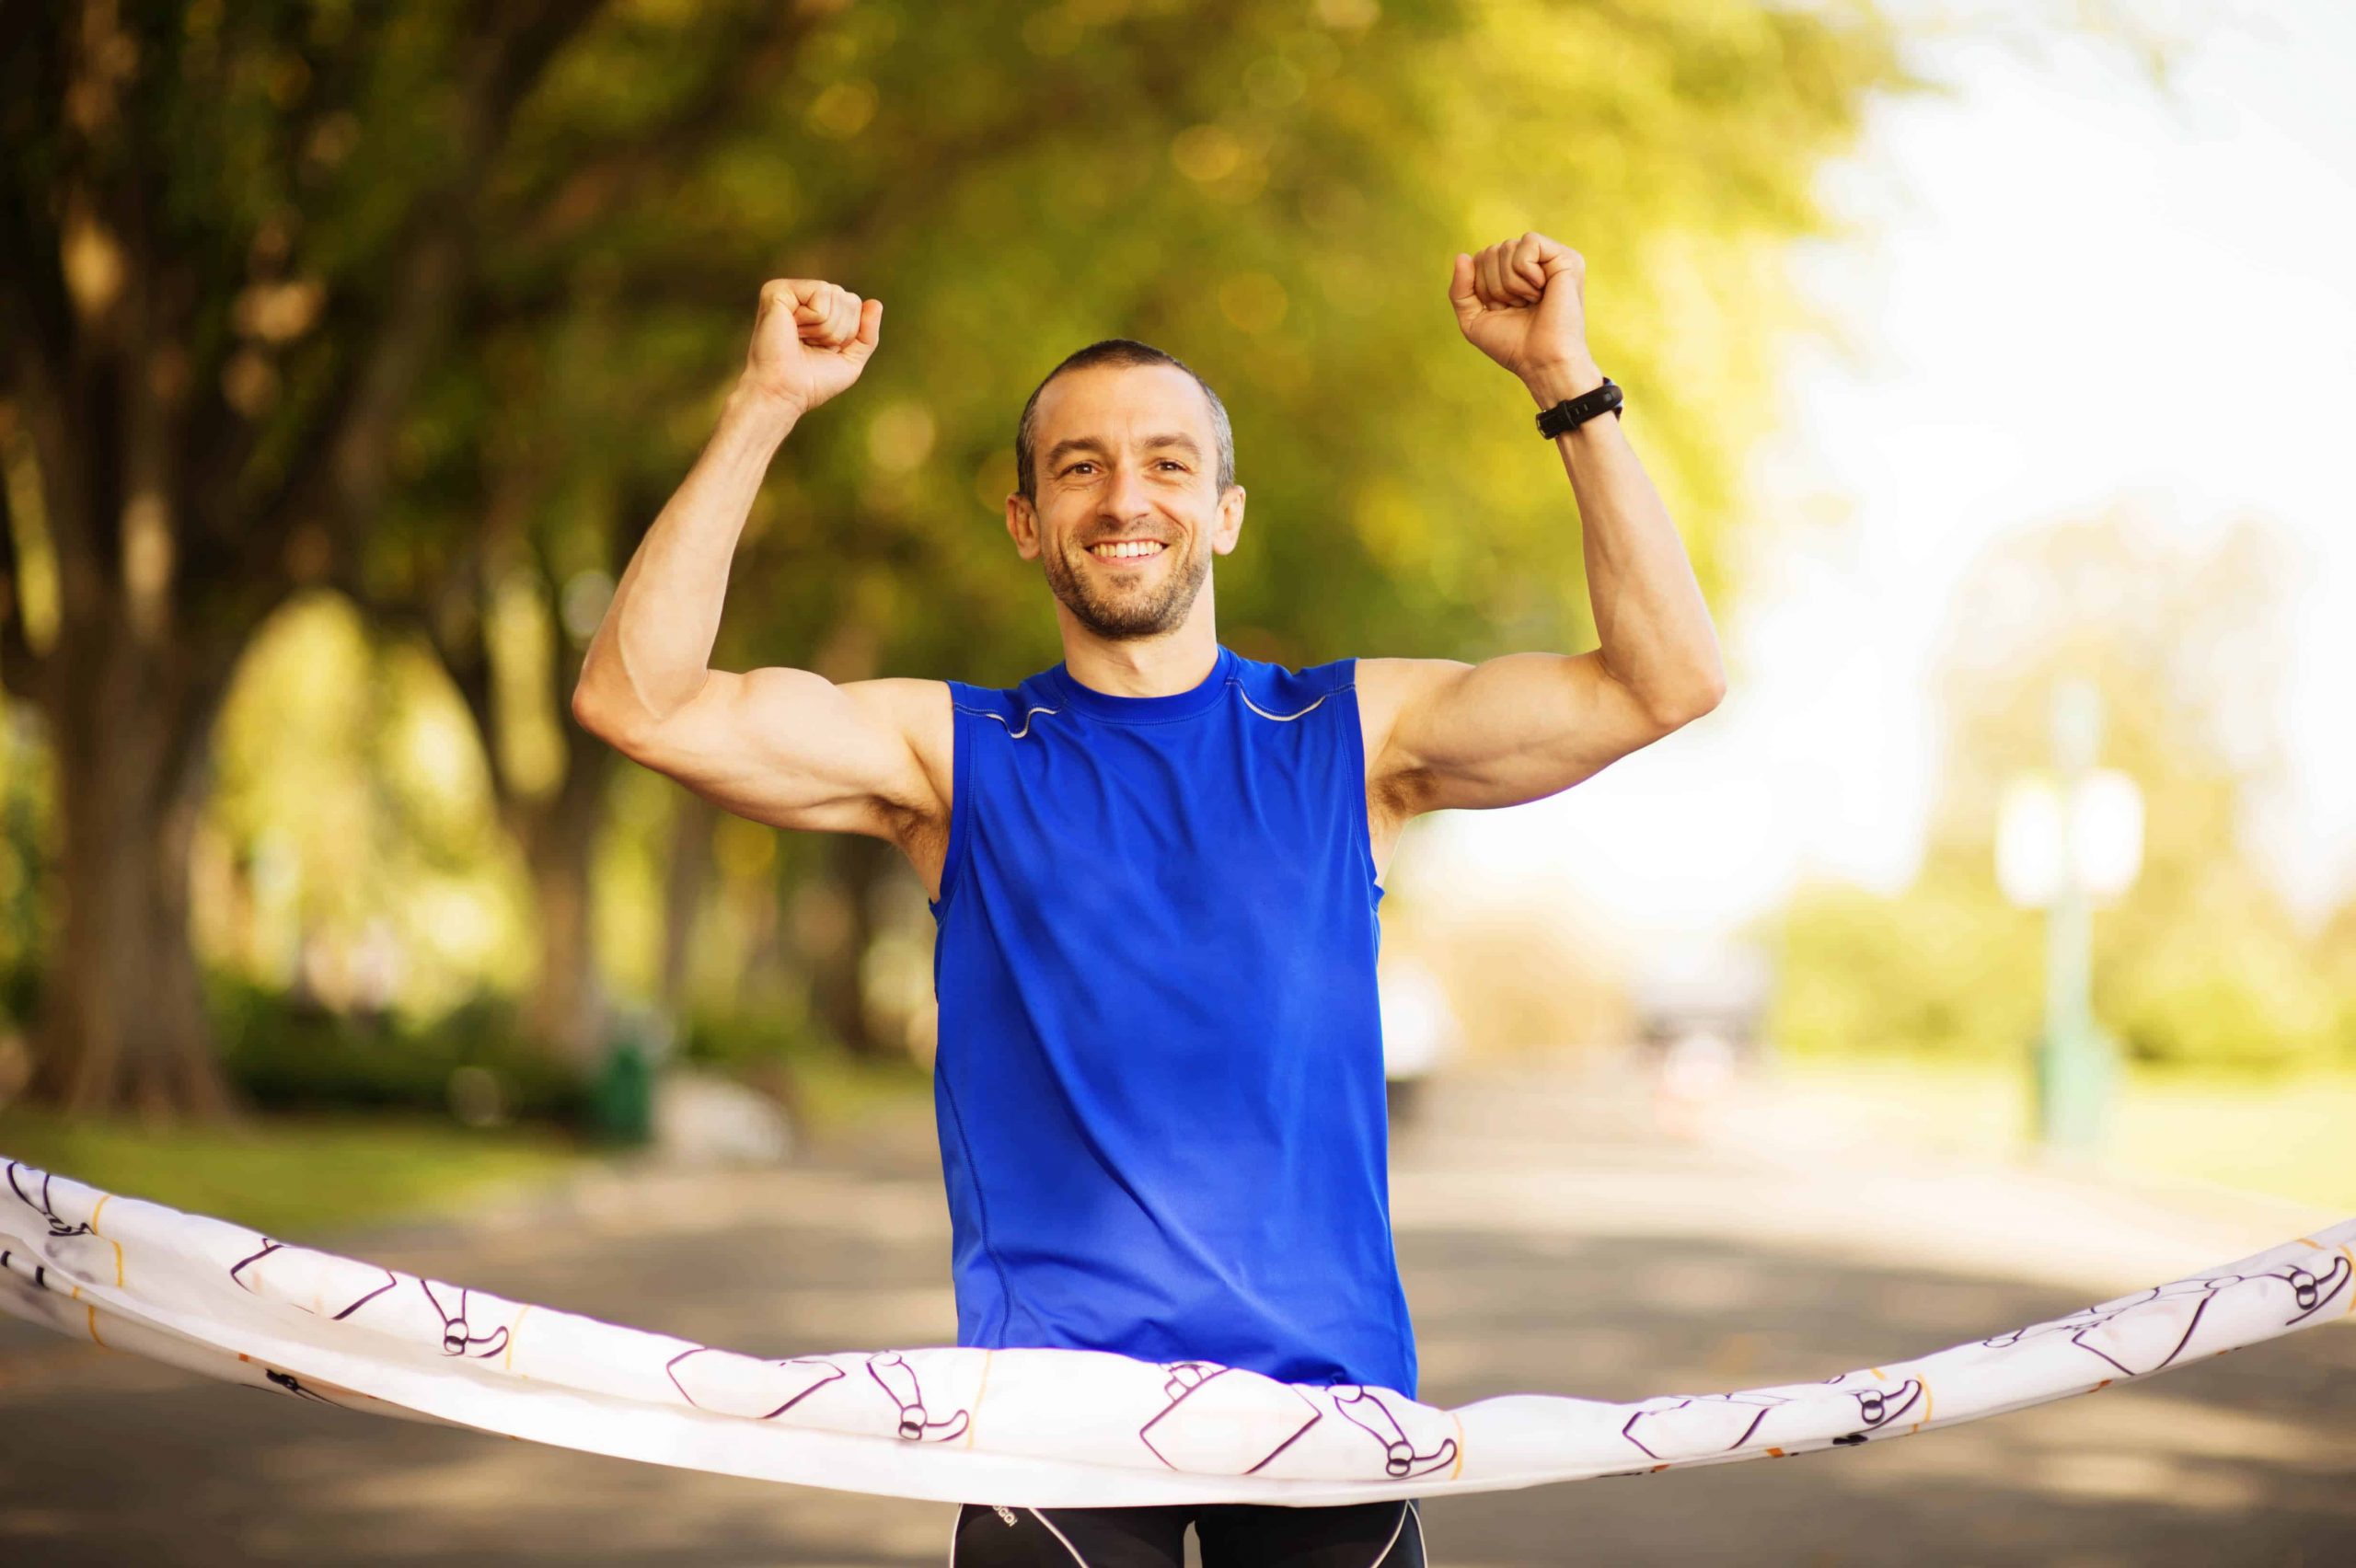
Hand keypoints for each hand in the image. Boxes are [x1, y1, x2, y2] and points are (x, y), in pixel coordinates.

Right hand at [741, 278, 882, 415]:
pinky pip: (821, 292)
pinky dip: (816, 318)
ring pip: (837, 294)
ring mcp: (789, 292)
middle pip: (849, 299)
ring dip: (826, 327)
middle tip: (811, 346)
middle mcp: (802, 298)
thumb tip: (875, 303)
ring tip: (801, 339)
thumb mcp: (850, 360)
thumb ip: (867, 334)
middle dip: (839, 330)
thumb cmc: (812, 382)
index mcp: (816, 311)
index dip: (848, 333)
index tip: (823, 350)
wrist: (785, 393)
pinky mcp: (777, 290)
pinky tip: (794, 328)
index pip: (854, 305)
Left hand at [1448, 233, 1598, 392]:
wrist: (1540, 361)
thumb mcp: (1473, 320)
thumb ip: (1460, 289)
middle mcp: (1532, 264)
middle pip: (1490, 251)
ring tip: (1530, 302)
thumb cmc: (1511, 345)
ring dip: (1510, 284)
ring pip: (1506, 247)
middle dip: (1494, 286)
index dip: (1481, 288)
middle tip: (1517, 308)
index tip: (1501, 311)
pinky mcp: (1566, 258)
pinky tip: (1541, 290)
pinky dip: (1525, 270)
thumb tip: (1462, 255)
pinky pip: (1528, 242)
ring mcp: (1550, 259)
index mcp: (1513, 275)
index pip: (1479, 259)